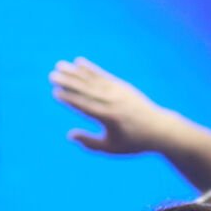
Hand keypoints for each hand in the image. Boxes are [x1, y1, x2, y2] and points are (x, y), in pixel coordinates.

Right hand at [49, 58, 181, 156]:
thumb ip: (90, 142)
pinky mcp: (122, 86)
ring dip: (75, 72)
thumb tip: (69, 135)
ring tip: (60, 65)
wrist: (159, 128)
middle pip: (87, 90)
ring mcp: (118, 92)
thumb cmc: (133, 142)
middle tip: (51, 75)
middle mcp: (113, 102)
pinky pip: (103, 75)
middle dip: (68, 82)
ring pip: (93, 80)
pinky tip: (79, 62)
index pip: (85, 107)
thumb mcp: (111, 148)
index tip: (55, 92)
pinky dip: (90, 69)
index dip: (69, 99)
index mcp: (109, 118)